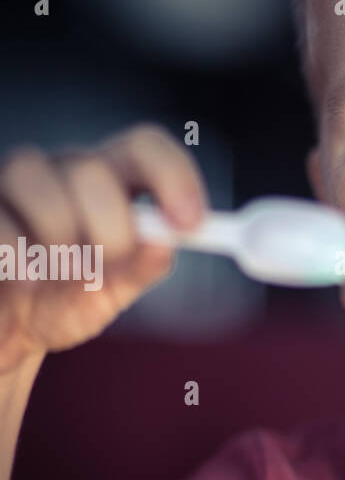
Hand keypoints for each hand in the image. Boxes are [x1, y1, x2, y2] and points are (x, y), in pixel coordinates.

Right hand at [0, 125, 206, 373]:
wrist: (9, 330)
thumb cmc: (65, 300)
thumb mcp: (113, 292)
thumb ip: (142, 267)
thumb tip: (163, 244)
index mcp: (110, 182)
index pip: (145, 148)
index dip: (173, 177)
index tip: (191, 224)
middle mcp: (62, 171)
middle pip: (91, 168)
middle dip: (109, 225)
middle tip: (108, 264)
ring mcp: (12, 184)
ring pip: (33, 173)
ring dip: (57, 232)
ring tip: (62, 273)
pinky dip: (14, 250)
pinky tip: (27, 278)